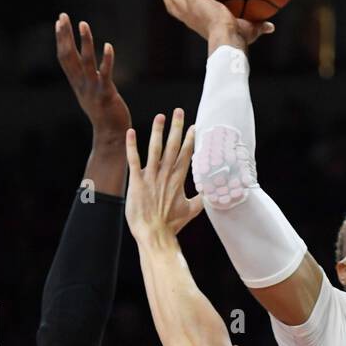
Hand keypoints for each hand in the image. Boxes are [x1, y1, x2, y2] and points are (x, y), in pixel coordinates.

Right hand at [56, 14, 130, 141]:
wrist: (111, 135)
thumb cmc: (103, 115)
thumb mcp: (89, 94)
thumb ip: (85, 79)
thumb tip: (81, 65)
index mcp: (77, 83)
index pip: (64, 58)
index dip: (61, 40)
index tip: (59, 22)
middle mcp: (81, 84)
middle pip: (70, 56)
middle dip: (66, 36)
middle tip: (62, 16)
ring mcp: (93, 89)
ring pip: (86, 62)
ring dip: (85, 42)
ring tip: (83, 24)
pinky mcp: (106, 94)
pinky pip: (105, 74)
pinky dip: (107, 60)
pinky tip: (108, 46)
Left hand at [125, 109, 202, 239]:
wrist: (155, 234)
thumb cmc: (171, 225)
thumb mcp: (191, 211)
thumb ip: (202, 199)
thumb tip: (214, 193)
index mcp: (178, 179)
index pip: (186, 154)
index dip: (191, 139)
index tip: (195, 126)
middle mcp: (166, 174)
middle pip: (173, 146)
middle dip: (176, 128)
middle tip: (178, 111)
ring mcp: (151, 176)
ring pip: (155, 148)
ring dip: (158, 131)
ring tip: (160, 116)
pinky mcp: (137, 181)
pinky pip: (133, 159)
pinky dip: (131, 145)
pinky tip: (130, 132)